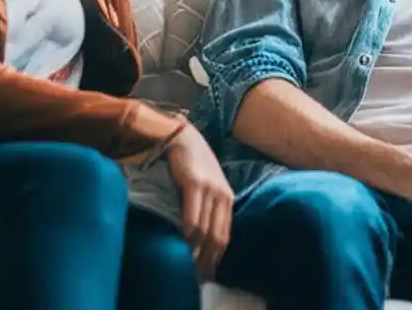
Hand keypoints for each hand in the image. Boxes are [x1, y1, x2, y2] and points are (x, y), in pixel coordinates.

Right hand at [165, 124, 233, 279]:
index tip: (208, 271)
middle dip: (207, 257)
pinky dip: (189, 231)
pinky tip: (183, 240)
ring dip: (196, 248)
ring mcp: (210, 190)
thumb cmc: (194, 165)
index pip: (225, 235)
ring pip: (205, 229)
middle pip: (217, 236)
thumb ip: (209, 208)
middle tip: (197, 273)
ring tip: (188, 262)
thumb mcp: (208, 188)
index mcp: (227, 199)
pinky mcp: (195, 185)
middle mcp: (223, 196)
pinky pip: (193, 215)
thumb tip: (202, 236)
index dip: (217, 256)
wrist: (185, 138)